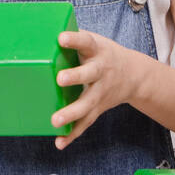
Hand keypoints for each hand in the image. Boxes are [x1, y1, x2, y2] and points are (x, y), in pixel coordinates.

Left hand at [51, 28, 144, 148]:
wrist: (134, 75)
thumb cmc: (103, 54)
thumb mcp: (94, 42)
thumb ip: (73, 38)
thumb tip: (40, 32)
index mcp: (97, 51)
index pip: (86, 42)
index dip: (75, 39)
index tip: (61, 38)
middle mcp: (101, 71)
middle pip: (90, 74)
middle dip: (76, 77)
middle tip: (59, 79)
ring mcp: (100, 92)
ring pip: (87, 103)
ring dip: (72, 113)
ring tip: (55, 120)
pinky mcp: (98, 108)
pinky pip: (86, 122)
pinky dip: (73, 134)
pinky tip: (59, 142)